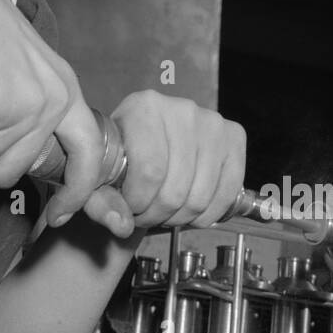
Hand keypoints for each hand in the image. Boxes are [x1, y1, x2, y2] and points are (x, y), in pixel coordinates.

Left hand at [76, 90, 246, 236]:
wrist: (146, 144)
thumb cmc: (120, 158)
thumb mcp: (98, 178)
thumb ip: (101, 202)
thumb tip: (122, 225)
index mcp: (144, 106)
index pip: (149, 171)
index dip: (137, 203)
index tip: (128, 207)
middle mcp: (182, 108)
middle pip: (175, 188)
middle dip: (157, 214)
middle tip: (145, 214)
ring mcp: (212, 122)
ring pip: (200, 196)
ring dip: (179, 217)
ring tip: (164, 211)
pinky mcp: (234, 137)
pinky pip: (226, 192)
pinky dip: (207, 214)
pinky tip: (188, 210)